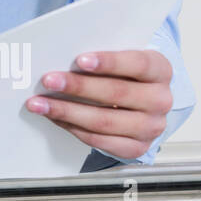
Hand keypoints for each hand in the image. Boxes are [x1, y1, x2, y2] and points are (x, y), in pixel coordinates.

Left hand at [26, 49, 172, 159]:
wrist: (142, 102)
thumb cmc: (124, 73)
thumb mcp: (121, 57)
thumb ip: (100, 55)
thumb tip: (60, 53)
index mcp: (160, 70)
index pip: (138, 64)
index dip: (109, 62)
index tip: (80, 60)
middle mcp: (160, 100)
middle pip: (117, 93)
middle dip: (78, 87)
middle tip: (48, 80)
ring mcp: (151, 127)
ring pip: (104, 121)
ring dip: (66, 111)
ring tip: (39, 103)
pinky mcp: (137, 147)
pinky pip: (100, 140)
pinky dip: (72, 127)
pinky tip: (54, 116)